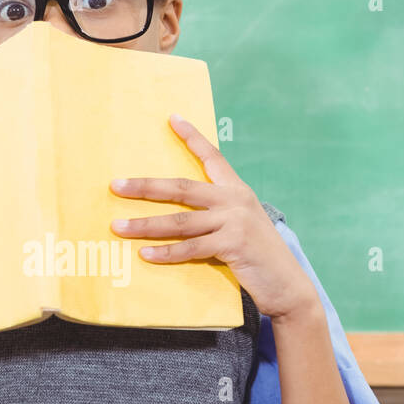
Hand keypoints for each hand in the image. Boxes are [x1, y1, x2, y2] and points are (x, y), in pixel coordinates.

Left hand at [109, 114, 321, 322]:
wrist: (287, 285)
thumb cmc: (258, 257)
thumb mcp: (241, 226)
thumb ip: (216, 216)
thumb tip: (177, 217)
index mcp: (237, 191)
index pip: (212, 157)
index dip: (192, 138)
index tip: (172, 119)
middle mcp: (235, 200)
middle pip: (182, 188)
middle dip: (146, 186)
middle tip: (116, 185)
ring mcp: (234, 221)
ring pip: (180, 221)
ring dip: (145, 225)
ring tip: (118, 227)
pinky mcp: (232, 245)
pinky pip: (191, 248)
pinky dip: (166, 253)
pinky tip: (146, 254)